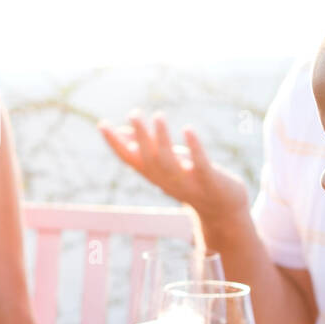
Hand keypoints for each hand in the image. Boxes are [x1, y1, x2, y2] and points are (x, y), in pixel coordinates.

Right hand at [97, 112, 247, 226]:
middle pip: (148, 159)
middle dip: (140, 136)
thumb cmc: (190, 181)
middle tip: (133, 113)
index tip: (101, 124)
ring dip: (162, 139)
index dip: (114, 143)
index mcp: (154, 175)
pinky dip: (194, 147)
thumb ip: (146, 149)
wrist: (222, 211)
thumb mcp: (166, 165)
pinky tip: (188, 128)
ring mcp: (187, 182)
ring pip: (170, 162)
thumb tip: (123, 131)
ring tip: (158, 116)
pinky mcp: (210, 180)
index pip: (129, 159)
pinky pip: (200, 164)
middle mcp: (166, 180)